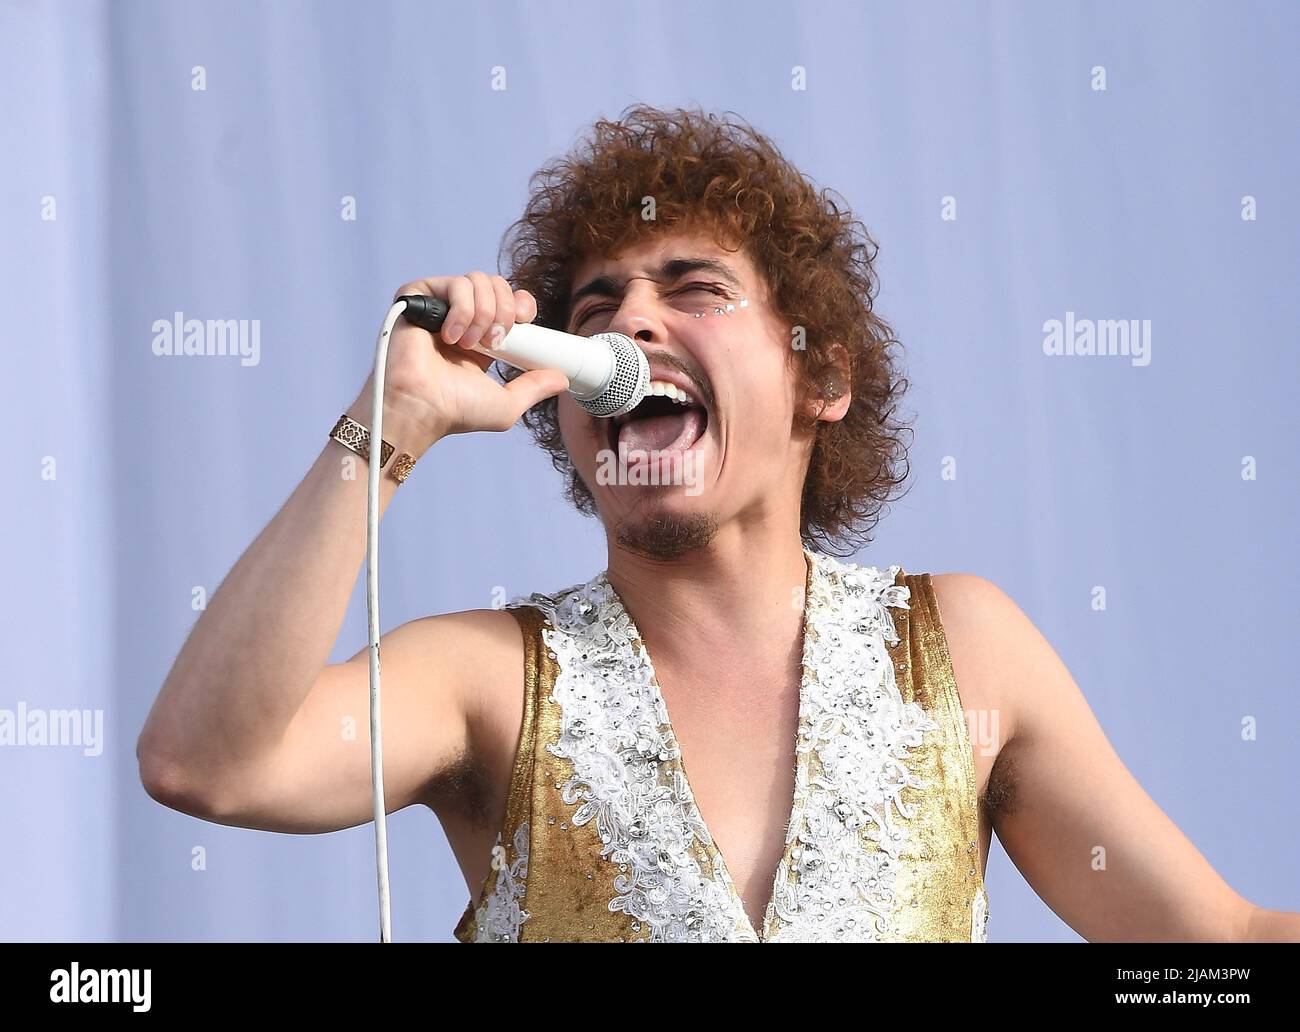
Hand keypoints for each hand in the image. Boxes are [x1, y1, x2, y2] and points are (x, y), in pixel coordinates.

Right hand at [355, 272, 569, 444]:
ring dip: (483, 314)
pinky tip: (450, 336)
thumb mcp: (506, 404)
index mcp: (481, 336)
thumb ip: (534, 388)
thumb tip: (563, 380)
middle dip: (504, 311)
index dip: (521, 304)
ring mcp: (439, 306)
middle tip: (494, 343)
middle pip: (497, 284)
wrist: (423, 408)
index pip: (509, 299)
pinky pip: (454, 283)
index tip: (524, 322)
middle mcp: (460, 317)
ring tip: (468, 345)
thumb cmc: (454, 411)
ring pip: (478, 280)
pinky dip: (461, 309)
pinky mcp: (419, 298)